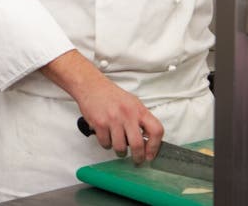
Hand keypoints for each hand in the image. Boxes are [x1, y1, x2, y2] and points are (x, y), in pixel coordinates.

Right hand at [41, 50, 163, 164]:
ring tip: (118, 148)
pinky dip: (106, 144)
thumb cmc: (111, 95)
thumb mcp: (132, 103)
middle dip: (138, 157)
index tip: (151, 154)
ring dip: (120, 152)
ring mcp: (112, 119)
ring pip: (120, 147)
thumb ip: (141, 119)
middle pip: (137, 144)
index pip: (156, 130)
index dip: (155, 146)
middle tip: (137, 160)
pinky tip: (106, 137)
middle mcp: (127, 114)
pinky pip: (105, 143)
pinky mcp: (99, 123)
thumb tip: (148, 140)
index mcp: (139, 110)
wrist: (91, 86)